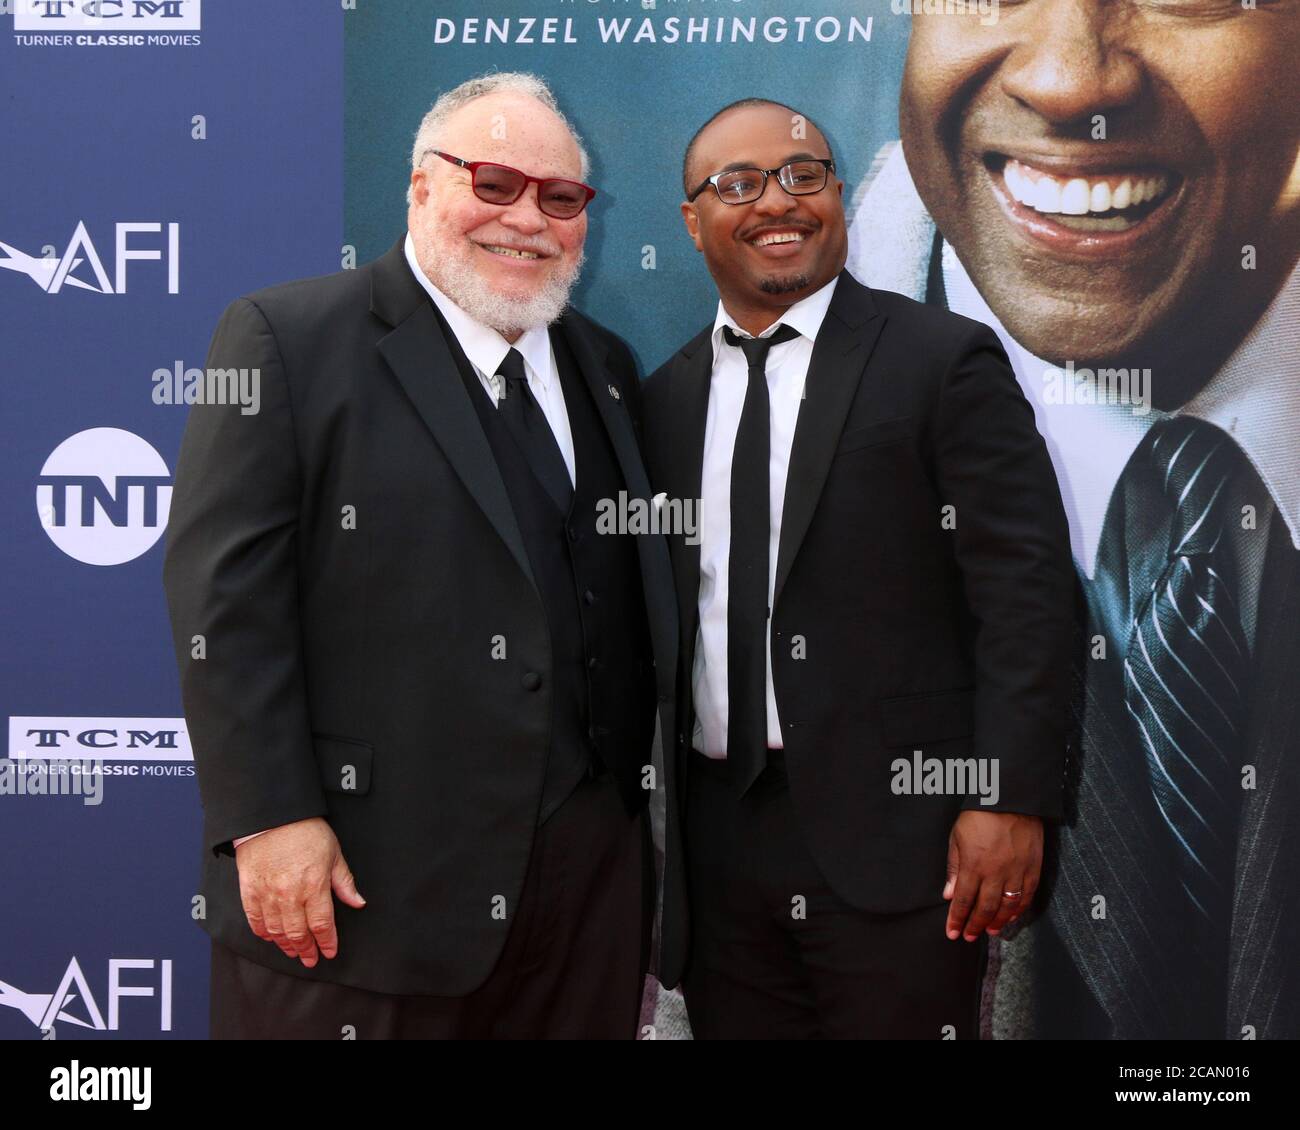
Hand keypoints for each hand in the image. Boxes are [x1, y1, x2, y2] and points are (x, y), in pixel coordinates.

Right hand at [234, 817, 364, 966]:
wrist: (271, 817)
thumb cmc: (305, 831)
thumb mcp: (334, 853)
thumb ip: (344, 882)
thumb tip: (358, 902)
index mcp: (314, 886)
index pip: (322, 924)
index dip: (327, 942)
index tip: (329, 952)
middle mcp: (290, 895)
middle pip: (299, 933)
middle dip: (307, 950)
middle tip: (311, 959)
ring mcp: (268, 895)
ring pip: (277, 931)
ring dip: (286, 945)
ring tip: (294, 952)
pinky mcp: (250, 892)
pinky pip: (256, 920)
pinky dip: (264, 933)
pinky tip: (271, 937)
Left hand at [942, 810, 1041, 941]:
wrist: (1010, 798)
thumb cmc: (978, 815)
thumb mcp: (957, 837)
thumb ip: (954, 867)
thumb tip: (949, 894)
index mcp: (974, 865)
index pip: (964, 901)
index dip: (957, 920)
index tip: (952, 933)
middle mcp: (996, 873)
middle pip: (985, 908)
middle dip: (975, 926)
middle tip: (970, 937)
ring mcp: (1017, 871)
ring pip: (1008, 906)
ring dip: (998, 922)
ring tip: (990, 931)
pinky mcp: (1033, 867)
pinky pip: (1027, 895)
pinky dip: (1019, 910)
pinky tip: (1012, 917)